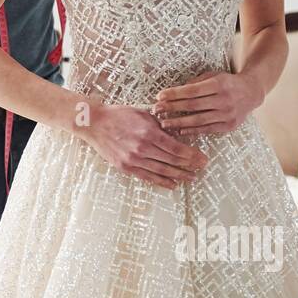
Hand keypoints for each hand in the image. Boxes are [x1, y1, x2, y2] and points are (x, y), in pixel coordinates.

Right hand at [74, 101, 207, 189]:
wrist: (95, 123)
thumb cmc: (119, 115)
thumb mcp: (143, 113)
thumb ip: (160, 124)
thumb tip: (177, 132)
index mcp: (148, 132)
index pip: (176, 148)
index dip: (192, 155)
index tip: (203, 158)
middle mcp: (142, 148)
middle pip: (172, 160)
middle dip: (190, 165)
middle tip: (202, 167)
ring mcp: (133, 159)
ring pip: (162, 171)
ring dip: (179, 175)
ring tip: (191, 178)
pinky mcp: (125, 167)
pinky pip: (147, 177)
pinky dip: (161, 182)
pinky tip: (172, 184)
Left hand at [152, 71, 262, 137]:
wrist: (251, 91)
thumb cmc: (227, 82)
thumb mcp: (213, 76)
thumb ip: (194, 84)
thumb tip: (172, 92)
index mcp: (219, 84)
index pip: (192, 91)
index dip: (174, 94)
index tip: (159, 96)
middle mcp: (224, 99)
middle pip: (193, 106)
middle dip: (172, 108)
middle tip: (156, 110)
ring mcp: (228, 114)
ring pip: (198, 120)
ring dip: (179, 123)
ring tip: (164, 123)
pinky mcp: (229, 125)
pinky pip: (207, 129)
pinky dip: (192, 131)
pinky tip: (179, 131)